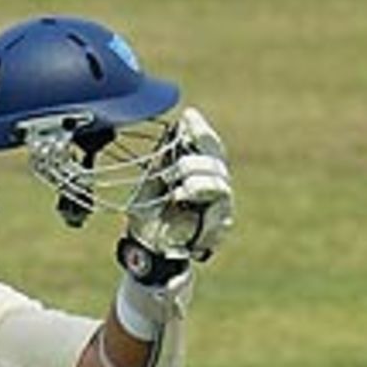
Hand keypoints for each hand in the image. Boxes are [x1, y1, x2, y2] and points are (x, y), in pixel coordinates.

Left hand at [125, 106, 233, 264]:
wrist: (145, 250)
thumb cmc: (147, 216)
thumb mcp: (150, 183)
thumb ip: (163, 160)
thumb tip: (174, 129)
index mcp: (196, 170)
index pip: (207, 144)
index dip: (200, 129)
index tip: (187, 116)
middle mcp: (211, 184)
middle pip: (216, 160)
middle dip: (194, 162)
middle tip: (172, 175)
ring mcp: (218, 205)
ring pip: (220, 184)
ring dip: (197, 185)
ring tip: (178, 195)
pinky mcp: (218, 228)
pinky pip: (219, 216)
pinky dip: (203, 218)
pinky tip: (186, 212)